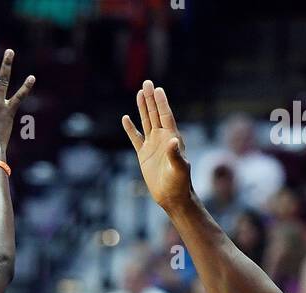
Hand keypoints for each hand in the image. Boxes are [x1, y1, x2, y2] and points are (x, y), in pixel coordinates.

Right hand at [122, 80, 192, 212]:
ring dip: (142, 108)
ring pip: (146, 122)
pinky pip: (136, 138)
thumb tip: (172, 141)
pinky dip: (130, 129)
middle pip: (155, 114)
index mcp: (172, 138)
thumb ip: (176, 154)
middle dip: (151, 99)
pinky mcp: (144, 155)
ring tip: (140, 93)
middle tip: (147, 83)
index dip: (162, 103)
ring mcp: (152, 145)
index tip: (158, 89)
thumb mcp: (179, 169)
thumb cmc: (179, 183)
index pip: (166, 116)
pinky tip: (125, 118)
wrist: (172, 197)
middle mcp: (162, 138)